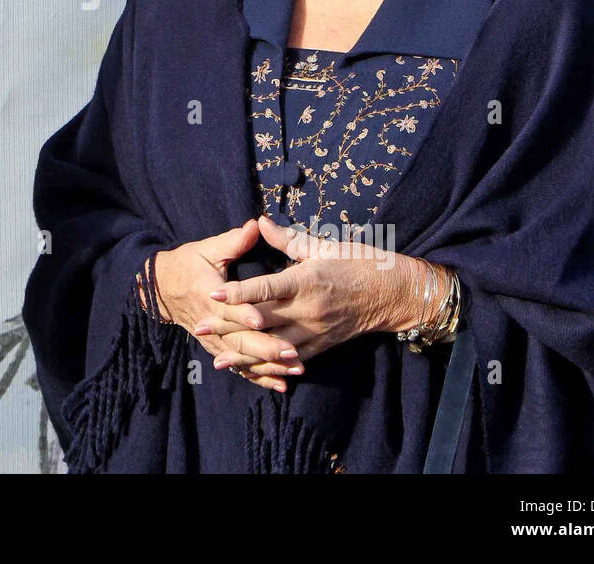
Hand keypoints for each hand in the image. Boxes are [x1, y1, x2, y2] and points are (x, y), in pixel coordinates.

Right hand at [145, 220, 304, 391]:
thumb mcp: (207, 249)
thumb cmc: (187, 264)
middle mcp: (210, 322)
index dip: (243, 313)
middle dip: (265, 347)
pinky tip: (281, 385)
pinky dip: (259, 377)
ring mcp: (213, 339)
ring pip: (241, 358)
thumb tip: (256, 225)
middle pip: (238, 339)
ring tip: (295, 370)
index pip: (228, 307)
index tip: (260, 319)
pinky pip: (239, 367)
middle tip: (291, 352)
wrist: (161, 289)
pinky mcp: (217, 348)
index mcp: (208, 294)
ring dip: (268, 366)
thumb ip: (233, 241)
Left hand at [196, 213, 421, 375]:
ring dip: (245, 354)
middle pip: (262, 320)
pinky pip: (292, 359)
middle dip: (230, 325)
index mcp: (307, 280)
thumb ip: (288, 239)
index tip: (212, 294)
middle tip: (200, 326)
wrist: (393, 293)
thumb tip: (259, 222)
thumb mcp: (324, 245)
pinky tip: (251, 371)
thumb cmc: (359, 262)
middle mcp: (309, 309)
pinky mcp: (322, 345)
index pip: (266, 288)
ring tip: (218, 359)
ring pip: (274, 347)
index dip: (238, 293)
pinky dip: (271, 366)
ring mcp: (316, 331)